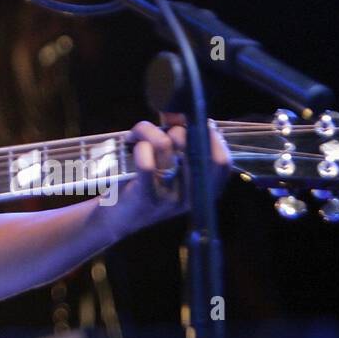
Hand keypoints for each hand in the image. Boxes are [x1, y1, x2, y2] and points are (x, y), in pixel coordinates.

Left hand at [106, 112, 231, 239]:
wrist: (116, 220)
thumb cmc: (143, 187)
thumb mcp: (169, 171)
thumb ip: (180, 148)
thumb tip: (179, 117)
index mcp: (201, 191)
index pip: (222, 164)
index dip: (215, 139)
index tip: (201, 122)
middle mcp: (190, 197)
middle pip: (195, 149)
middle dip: (178, 130)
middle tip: (161, 129)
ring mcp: (169, 198)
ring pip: (165, 145)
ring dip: (148, 130)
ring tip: (138, 134)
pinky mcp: (146, 197)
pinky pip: (146, 163)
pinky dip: (138, 145)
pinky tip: (131, 144)